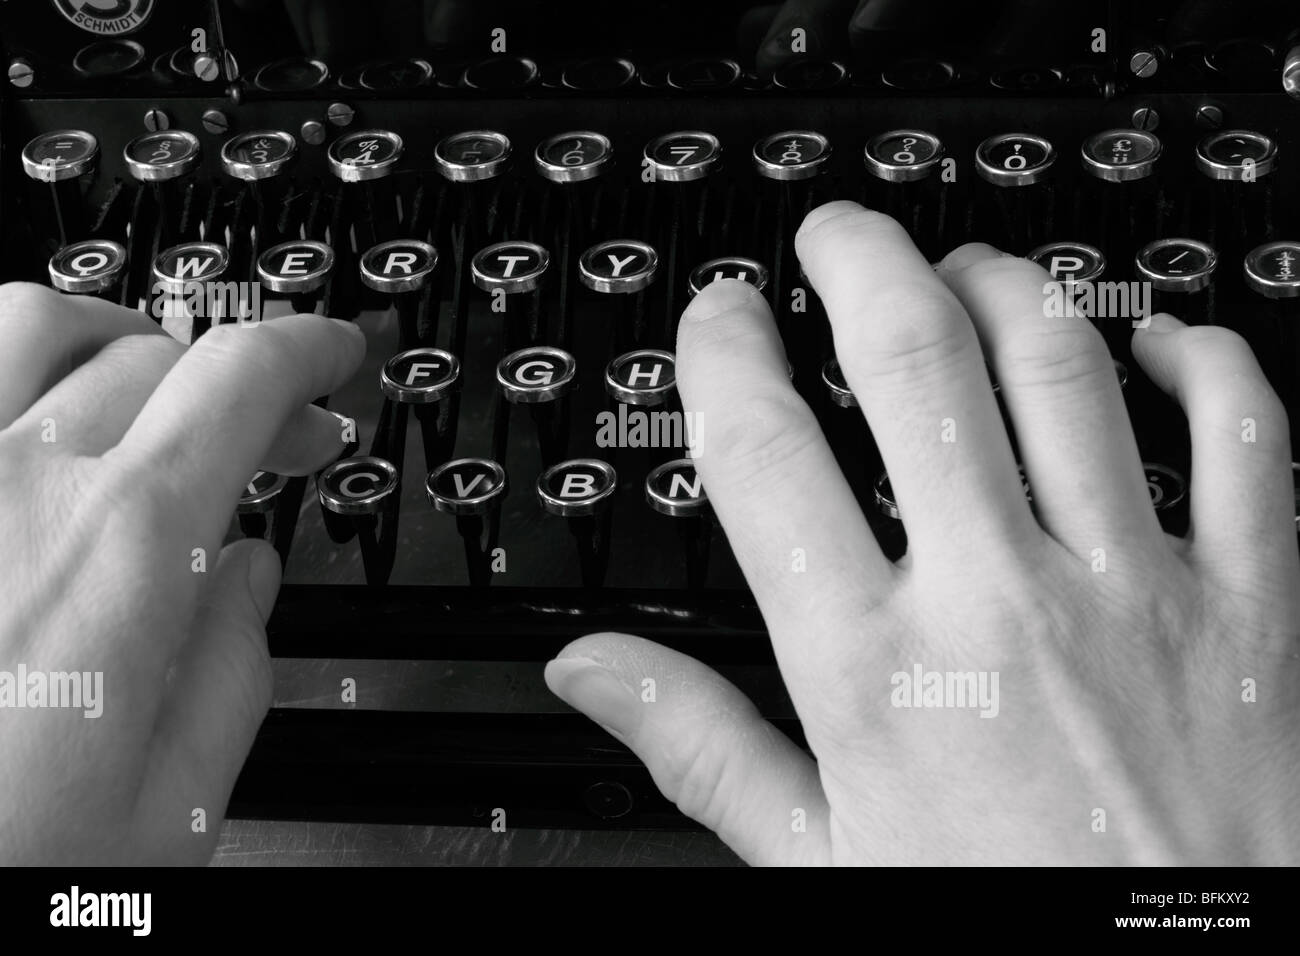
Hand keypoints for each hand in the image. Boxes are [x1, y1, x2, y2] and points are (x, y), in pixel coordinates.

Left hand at [0, 285, 362, 863]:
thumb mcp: (165, 805)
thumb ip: (231, 670)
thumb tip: (245, 582)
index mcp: (119, 551)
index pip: (240, 381)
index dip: (304, 349)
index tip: (329, 356)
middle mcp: (14, 485)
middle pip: (151, 354)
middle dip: (233, 376)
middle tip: (264, 429)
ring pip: (24, 325)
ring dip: (108, 338)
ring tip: (139, 379)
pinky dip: (8, 378)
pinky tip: (29, 429)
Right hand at [546, 201, 1299, 864]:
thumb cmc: (998, 922)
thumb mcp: (818, 858)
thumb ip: (699, 745)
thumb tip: (591, 672)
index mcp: (875, 668)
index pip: (767, 453)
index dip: (725, 352)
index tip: (721, 316)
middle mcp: (1000, 607)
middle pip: (915, 360)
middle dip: (861, 261)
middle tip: (836, 235)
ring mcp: (1132, 593)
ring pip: (1063, 365)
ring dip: (1003, 284)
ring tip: (963, 270)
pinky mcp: (1252, 606)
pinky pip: (1243, 436)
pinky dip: (1203, 358)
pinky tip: (1159, 341)